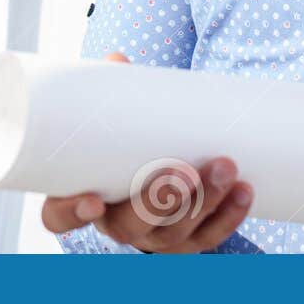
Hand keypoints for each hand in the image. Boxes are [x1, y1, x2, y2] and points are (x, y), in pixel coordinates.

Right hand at [40, 53, 254, 252]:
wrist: (156, 161)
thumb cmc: (125, 135)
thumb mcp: (113, 112)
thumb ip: (112, 89)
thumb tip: (117, 60)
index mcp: (80, 196)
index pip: (58, 218)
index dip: (72, 214)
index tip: (93, 199)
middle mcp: (115, 224)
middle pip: (131, 226)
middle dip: (161, 200)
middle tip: (185, 170)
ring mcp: (153, 238)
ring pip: (176, 232)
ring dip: (205, 201)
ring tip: (226, 165)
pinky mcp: (187, 243)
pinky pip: (209, 237)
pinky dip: (229, 216)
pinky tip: (245, 191)